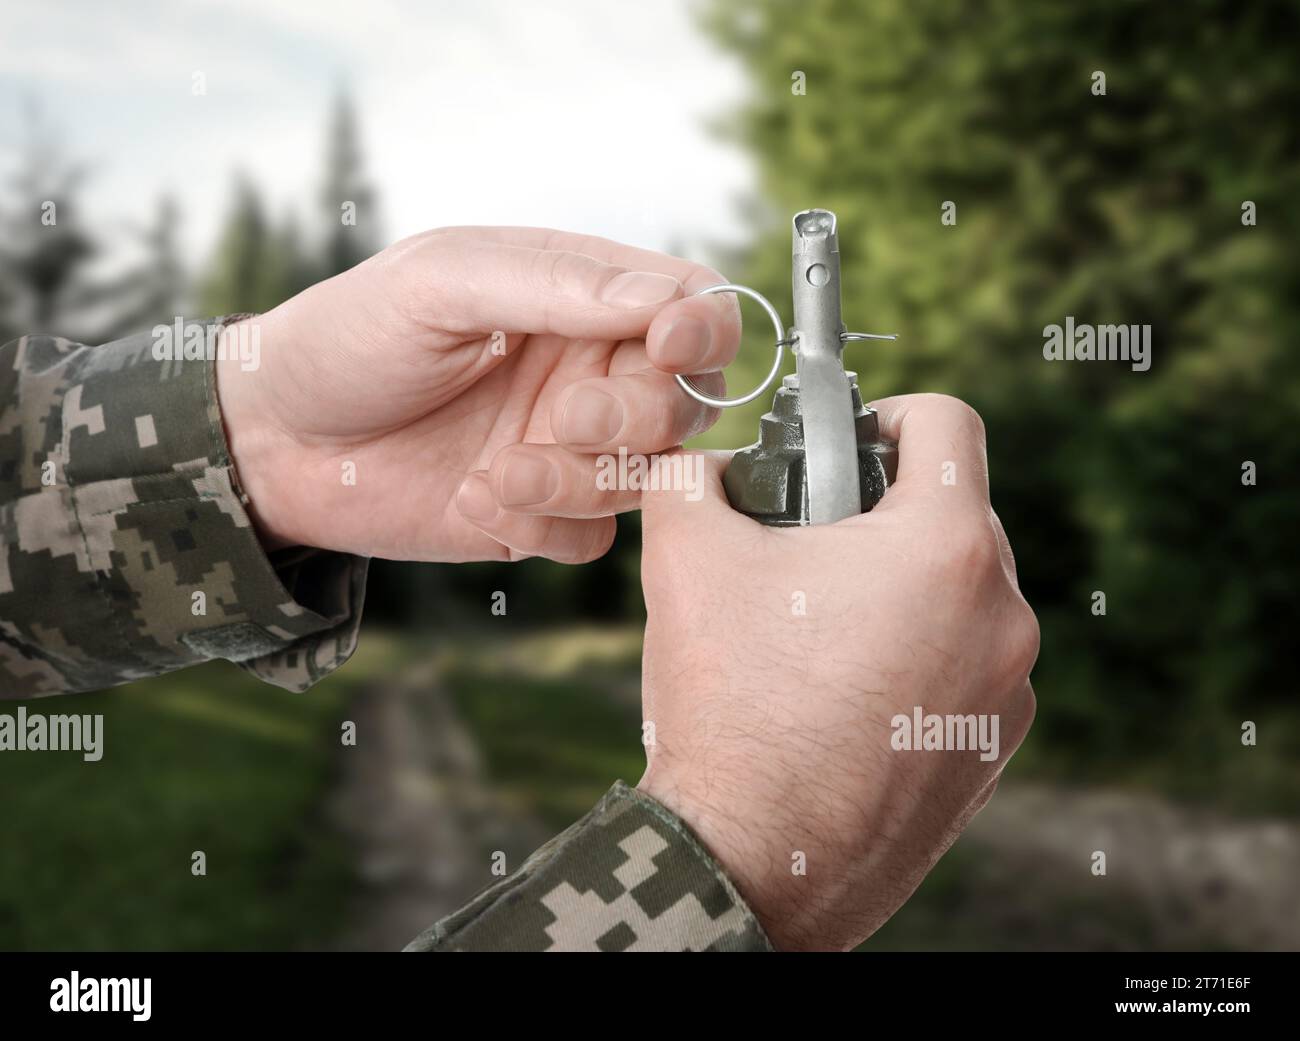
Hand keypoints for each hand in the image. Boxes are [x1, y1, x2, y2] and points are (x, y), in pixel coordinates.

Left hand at [214, 227, 737, 561]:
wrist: (270, 442)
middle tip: (565, 419)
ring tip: (498, 471)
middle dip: (637, 418)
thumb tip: (666, 297)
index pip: (693, 305)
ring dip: (583, 480)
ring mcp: (568, 449)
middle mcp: (588, 371)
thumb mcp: (440, 283)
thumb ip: (556, 283)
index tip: (668, 344)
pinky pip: (593, 537)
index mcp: (579, 296)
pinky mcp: (538, 515)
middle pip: (686, 401)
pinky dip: (544, 525)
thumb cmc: (348, 338)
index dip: (705, 328)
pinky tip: (473, 498)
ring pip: (647, 478)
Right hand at [636, 394, 1038, 950]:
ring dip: (901, 594)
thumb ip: (694, 475)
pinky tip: (844, 699)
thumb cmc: (729, 706)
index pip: (948, 422)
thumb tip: (705, 463)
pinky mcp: (996, 752)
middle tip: (809, 548)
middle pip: (954, 514)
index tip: (845, 443)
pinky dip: (916, 663)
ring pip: (962, 598)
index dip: (887, 412)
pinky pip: (965, 670)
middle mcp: (1004, 614)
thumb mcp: (686, 556)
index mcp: (945, 547)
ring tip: (819, 635)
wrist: (750, 862)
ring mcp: (1010, 692)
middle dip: (881, 515)